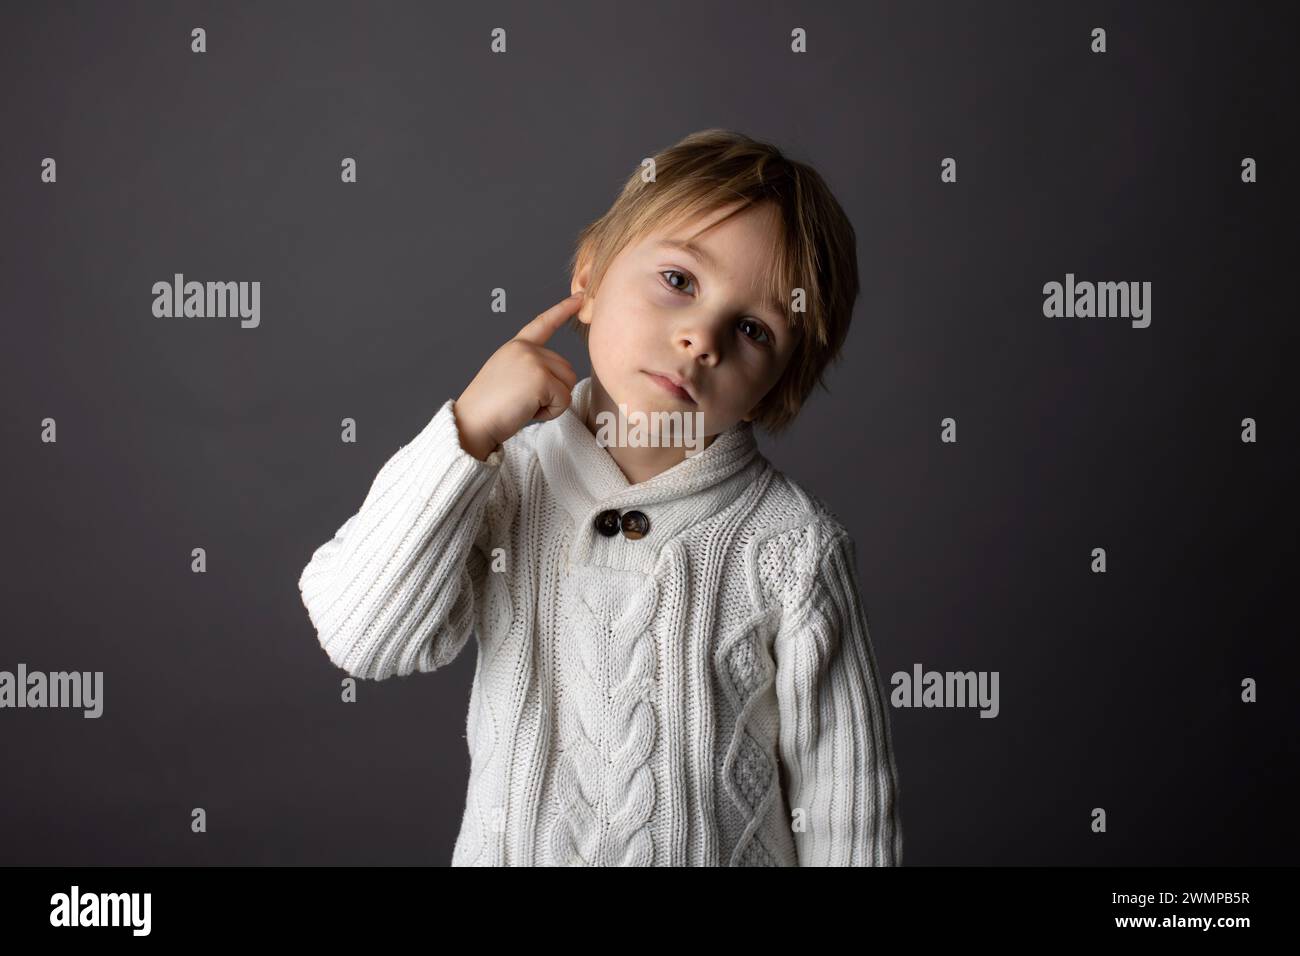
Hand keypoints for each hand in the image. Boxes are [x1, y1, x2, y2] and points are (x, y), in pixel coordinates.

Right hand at [454, 293, 582, 459]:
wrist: (472, 423)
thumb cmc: (490, 409)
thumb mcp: (510, 377)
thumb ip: (533, 368)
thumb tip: (562, 376)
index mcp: (516, 346)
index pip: (543, 323)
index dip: (563, 310)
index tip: (580, 297)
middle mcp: (525, 348)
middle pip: (566, 369)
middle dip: (553, 392)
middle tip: (524, 401)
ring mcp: (533, 360)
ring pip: (568, 384)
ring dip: (553, 403)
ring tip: (525, 406)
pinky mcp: (540, 378)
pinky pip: (564, 400)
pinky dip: (550, 413)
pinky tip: (527, 411)